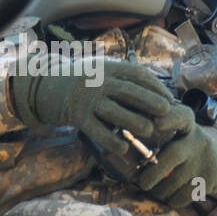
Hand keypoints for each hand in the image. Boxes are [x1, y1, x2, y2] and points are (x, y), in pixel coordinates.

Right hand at [9, 58, 171, 154]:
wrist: (46, 84)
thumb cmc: (83, 79)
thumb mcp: (102, 69)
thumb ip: (124, 77)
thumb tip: (157, 90)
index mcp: (108, 67)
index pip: (137, 74)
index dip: (156, 86)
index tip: (170, 99)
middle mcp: (98, 80)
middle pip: (128, 91)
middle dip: (149, 101)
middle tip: (167, 111)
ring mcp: (86, 98)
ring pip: (114, 111)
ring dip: (133, 122)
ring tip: (149, 131)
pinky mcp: (76, 115)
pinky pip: (96, 130)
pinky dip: (111, 140)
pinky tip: (123, 148)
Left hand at [135, 123, 216, 215]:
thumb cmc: (193, 152)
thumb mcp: (184, 137)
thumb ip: (163, 139)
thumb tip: (128, 154)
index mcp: (188, 126)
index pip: (181, 116)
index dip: (169, 118)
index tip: (155, 123)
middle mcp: (197, 140)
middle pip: (172, 155)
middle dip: (152, 173)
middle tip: (142, 183)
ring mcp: (204, 160)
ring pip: (174, 181)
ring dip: (160, 191)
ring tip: (156, 191)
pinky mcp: (210, 179)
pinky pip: (183, 195)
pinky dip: (173, 200)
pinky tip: (172, 197)